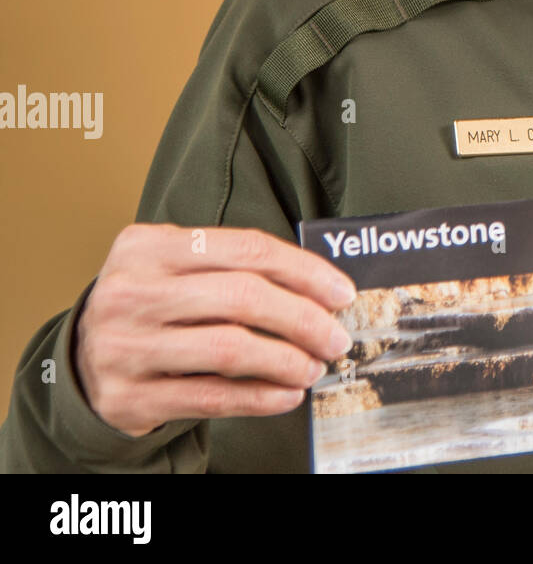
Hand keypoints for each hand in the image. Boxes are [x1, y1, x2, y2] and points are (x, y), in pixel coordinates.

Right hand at [74, 224, 357, 437]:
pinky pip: (209, 397)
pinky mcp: (127, 397)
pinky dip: (258, 397)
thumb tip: (320, 288)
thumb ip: (235, 266)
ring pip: (230, 349)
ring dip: (286, 360)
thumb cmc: (152, 304)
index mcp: (149, 245)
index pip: (247, 249)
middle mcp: (131, 292)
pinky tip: (287, 394)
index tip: (341, 291)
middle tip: (336, 336)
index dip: (304, 271)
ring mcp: (124, 346)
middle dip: (303, 318)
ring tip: (315, 366)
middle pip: (242, 298)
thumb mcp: (176, 266)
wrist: (81, 360)